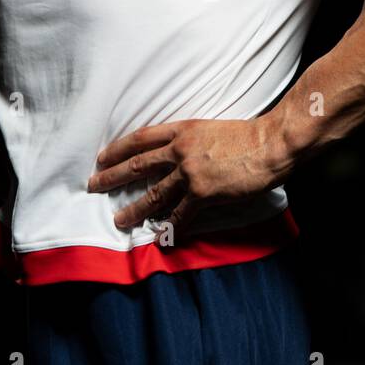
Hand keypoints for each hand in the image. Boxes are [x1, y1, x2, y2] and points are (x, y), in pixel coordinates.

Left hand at [86, 113, 295, 238]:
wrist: (270, 144)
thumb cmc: (247, 135)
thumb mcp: (211, 128)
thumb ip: (191, 139)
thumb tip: (177, 152)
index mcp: (182, 130)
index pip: (141, 139)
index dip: (118, 149)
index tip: (102, 157)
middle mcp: (180, 150)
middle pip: (137, 165)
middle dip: (112, 176)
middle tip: (93, 185)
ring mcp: (190, 173)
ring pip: (153, 194)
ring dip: (134, 209)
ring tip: (118, 219)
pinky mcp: (203, 193)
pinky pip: (180, 214)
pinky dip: (169, 227)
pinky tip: (159, 237)